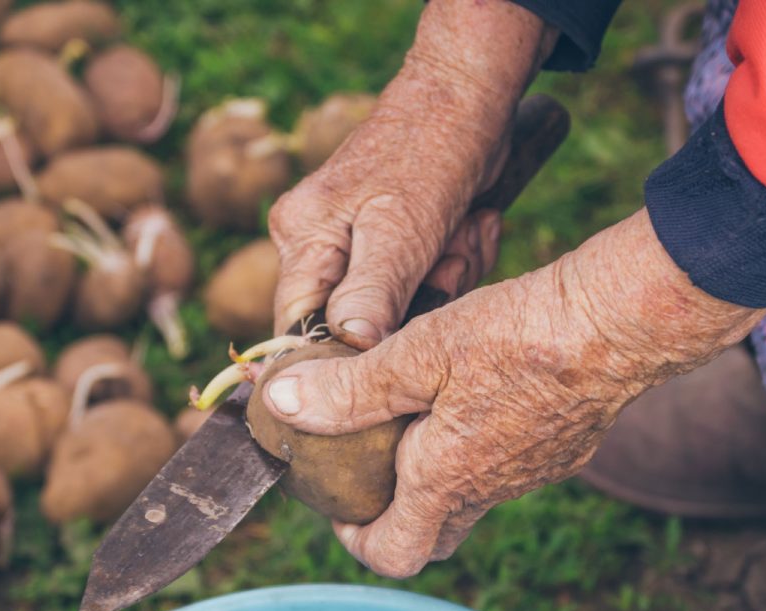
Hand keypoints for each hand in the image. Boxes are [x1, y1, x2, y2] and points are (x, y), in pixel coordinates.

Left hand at [260, 210, 765, 576]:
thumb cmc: (516, 336)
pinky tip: (476, 389)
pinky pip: (510, 464)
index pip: (395, 554)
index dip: (356, 541)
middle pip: (433, 533)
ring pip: (473, 495)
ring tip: (414, 416)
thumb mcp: (414, 354)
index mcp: (447, 480)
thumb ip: (346, 388)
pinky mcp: (566, 445)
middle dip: (394, 514)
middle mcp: (493, 489)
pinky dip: (481, 446)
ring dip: (438, 474)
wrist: (619, 323)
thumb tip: (280, 404)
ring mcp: (535, 471)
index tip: (337, 504)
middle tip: (368, 467)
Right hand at [270, 0, 554, 347]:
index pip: (295, 329)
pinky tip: (471, 229)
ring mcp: (352, 243)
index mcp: (301, 239)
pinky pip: (422, 282)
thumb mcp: (402, 230)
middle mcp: (315, 244)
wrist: (470, 94)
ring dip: (445, 279)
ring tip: (465, 234)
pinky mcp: (389, 241)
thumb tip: (345, 354)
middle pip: (354, 323)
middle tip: (449, 263)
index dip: (339, 357)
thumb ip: (370, 294)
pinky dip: (455, 264)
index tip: (390, 360)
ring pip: (398, 305)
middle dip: (413, 304)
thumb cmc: (431, 154)